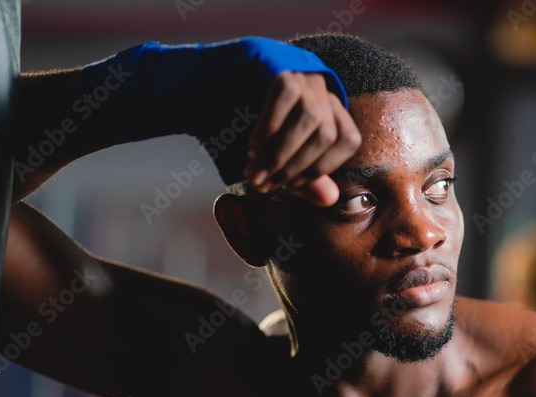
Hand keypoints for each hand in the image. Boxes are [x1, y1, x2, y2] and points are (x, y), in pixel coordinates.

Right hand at [80, 37, 358, 204]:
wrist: (186, 93)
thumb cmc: (230, 129)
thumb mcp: (269, 160)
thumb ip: (301, 178)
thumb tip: (331, 199)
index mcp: (327, 107)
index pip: (348, 139)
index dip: (324, 168)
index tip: (293, 186)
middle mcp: (319, 84)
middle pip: (329, 133)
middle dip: (296, 167)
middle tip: (264, 184)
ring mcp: (298, 67)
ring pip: (311, 118)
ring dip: (282, 153)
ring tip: (255, 170)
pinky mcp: (273, 58)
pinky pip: (286, 95)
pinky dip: (270, 127)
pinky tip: (251, 145)